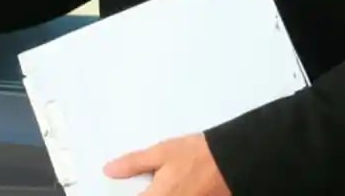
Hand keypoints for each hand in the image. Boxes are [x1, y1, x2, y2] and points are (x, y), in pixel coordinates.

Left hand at [104, 133, 229, 195]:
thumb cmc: (199, 155)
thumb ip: (134, 164)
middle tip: (148, 184)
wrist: (236, 161)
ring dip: (158, 193)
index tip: (120, 190)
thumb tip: (109, 171)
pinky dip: (172, 195)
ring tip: (163, 183)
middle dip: (147, 193)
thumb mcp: (162, 152)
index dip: (125, 195)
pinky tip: (174, 187)